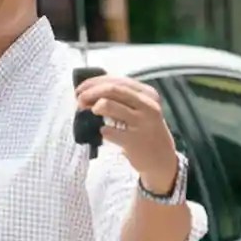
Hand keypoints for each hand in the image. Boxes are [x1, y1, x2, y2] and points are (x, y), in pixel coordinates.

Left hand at [75, 75, 179, 192]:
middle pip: (111, 89)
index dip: (95, 82)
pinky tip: (105, 133)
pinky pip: (107, 130)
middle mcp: (147, 105)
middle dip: (90, 92)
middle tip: (79, 99)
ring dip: (93, 107)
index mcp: (148, 93)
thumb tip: (91, 89)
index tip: (81, 87)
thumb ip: (121, 97)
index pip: (117, 80)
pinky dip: (101, 130)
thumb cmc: (146, 130)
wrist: (162, 159)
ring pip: (107, 105)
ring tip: (90, 113)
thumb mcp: (141, 109)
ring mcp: (141, 123)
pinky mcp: (134, 141)